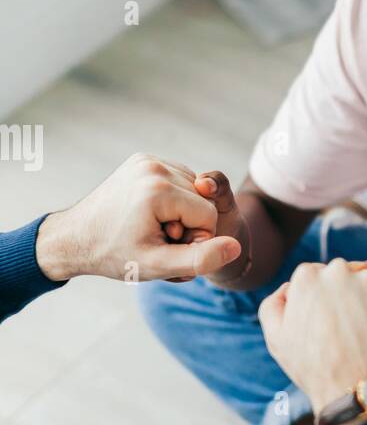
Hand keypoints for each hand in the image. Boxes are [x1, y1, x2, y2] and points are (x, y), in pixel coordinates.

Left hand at [35, 154, 241, 282]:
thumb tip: (234, 248)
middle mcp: (154, 166)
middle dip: (187, 226)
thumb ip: (200, 259)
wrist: (75, 238)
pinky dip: (172, 201)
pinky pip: (178, 181)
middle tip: (157, 240)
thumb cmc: (115, 255)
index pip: (208, 217)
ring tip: (153, 228)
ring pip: (193, 191)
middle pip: (201, 202)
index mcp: (158, 189)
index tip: (166, 248)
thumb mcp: (158, 265)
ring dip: (181, 214)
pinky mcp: (142, 160)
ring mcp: (147, 160)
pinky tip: (150, 215)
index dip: (195, 241)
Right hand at [258, 258, 366, 415]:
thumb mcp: (277, 339)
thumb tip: (288, 287)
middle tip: (352, 330)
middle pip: (346, 275)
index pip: (318, 276)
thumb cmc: (316, 370)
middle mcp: (340, 272)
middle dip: (349, 296)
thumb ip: (274, 304)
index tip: (330, 322)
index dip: (324, 301)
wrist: (358, 394)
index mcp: (308, 277)